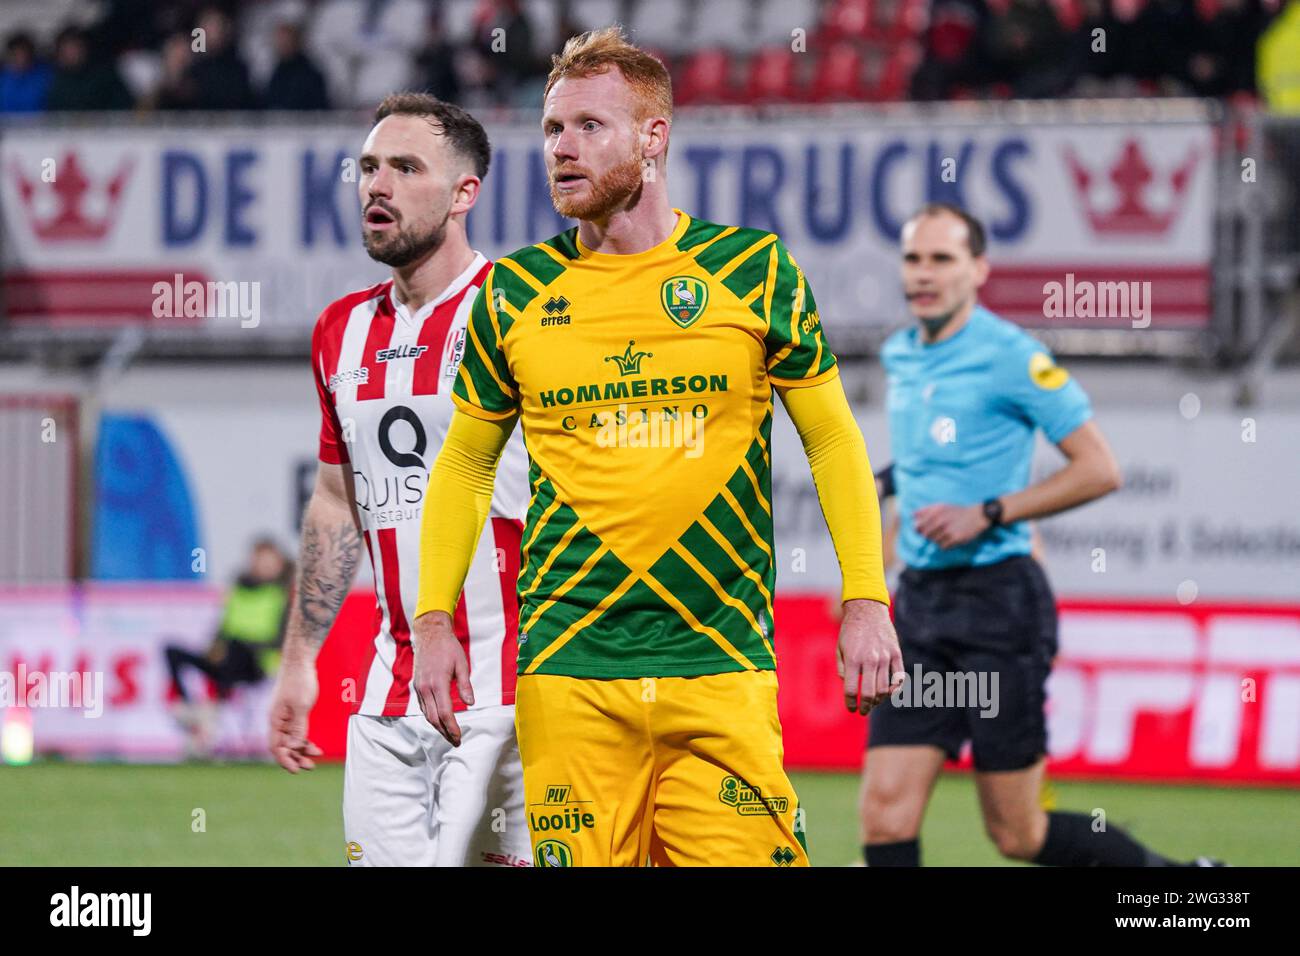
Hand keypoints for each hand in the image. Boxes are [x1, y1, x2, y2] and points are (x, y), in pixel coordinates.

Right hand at [268, 659, 321, 772]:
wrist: (300, 661)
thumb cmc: (299, 681)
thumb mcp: (301, 706)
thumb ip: (298, 728)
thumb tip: (294, 747)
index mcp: (275, 720)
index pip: (276, 747)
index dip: (285, 760)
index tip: (296, 770)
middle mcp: (277, 720)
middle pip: (283, 746)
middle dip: (295, 757)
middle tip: (311, 766)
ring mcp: (284, 717)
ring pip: (290, 740)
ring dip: (301, 750)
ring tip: (316, 756)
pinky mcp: (292, 713)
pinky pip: (295, 732)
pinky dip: (303, 739)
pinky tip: (313, 745)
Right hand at [412, 611, 473, 746]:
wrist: (429, 634)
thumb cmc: (448, 647)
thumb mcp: (461, 664)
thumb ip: (465, 685)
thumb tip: (470, 703)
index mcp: (438, 683)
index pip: (444, 712)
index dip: (452, 727)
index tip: (459, 737)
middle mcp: (426, 687)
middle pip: (433, 718)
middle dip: (445, 732)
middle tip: (456, 741)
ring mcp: (419, 687)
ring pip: (426, 714)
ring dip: (437, 726)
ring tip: (449, 734)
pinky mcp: (417, 685)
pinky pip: (423, 706)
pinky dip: (431, 716)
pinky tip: (439, 720)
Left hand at [836, 599, 904, 713]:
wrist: (867, 610)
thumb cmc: (850, 630)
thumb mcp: (839, 648)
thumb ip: (841, 668)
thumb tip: (847, 684)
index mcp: (853, 659)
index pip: (851, 690)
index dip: (851, 703)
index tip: (851, 708)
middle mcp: (869, 659)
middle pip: (869, 693)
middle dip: (866, 706)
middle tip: (863, 710)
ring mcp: (885, 657)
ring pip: (884, 688)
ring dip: (879, 699)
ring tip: (874, 702)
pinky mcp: (896, 653)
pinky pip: (899, 677)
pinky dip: (895, 688)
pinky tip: (889, 692)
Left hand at [913, 503, 989, 549]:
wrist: (977, 516)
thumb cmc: (956, 512)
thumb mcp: (941, 506)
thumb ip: (926, 510)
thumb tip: (912, 516)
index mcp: (935, 512)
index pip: (918, 526)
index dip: (919, 530)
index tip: (924, 530)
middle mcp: (940, 520)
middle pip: (925, 535)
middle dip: (929, 535)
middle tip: (938, 532)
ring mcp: (948, 530)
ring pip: (934, 542)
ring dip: (938, 540)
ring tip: (947, 534)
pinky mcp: (955, 539)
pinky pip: (943, 547)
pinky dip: (946, 545)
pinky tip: (952, 538)